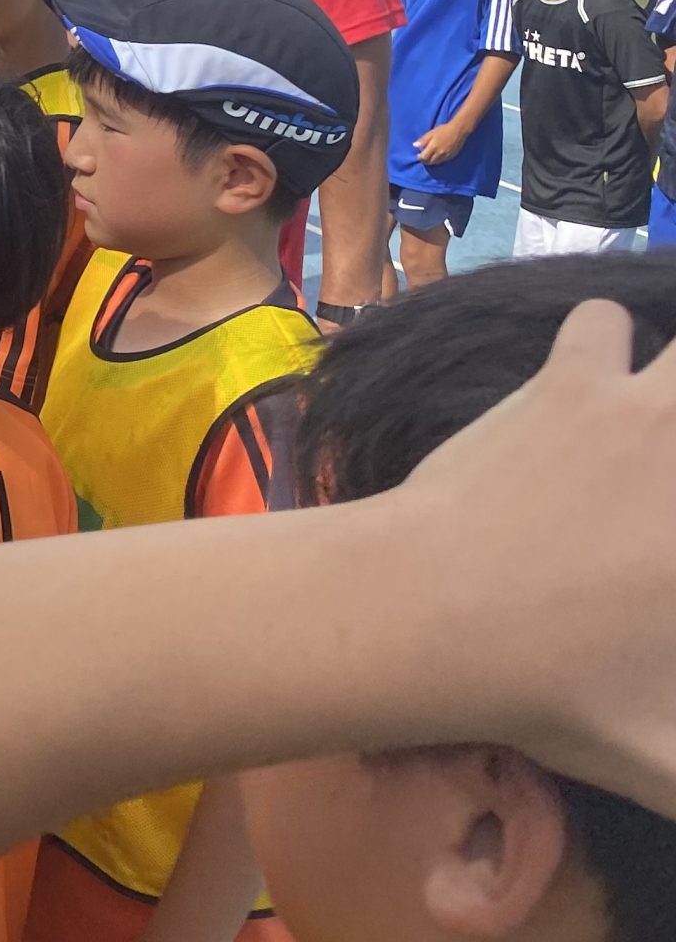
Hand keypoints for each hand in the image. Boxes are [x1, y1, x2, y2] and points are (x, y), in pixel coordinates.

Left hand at [401, 299, 675, 812]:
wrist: (431, 615)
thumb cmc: (559, 693)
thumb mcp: (669, 764)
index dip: (671, 545)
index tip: (661, 549)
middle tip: (650, 490)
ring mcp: (651, 409)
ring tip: (655, 412)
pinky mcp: (570, 380)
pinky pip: (604, 320)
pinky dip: (606, 340)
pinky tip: (598, 372)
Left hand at [413, 121, 465, 165]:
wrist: (458, 130)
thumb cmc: (443, 130)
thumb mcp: (431, 133)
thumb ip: (423, 140)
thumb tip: (415, 145)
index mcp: (433, 147)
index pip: (424, 158)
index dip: (420, 158)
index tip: (418, 155)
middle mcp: (439, 153)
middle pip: (430, 162)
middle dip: (425, 161)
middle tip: (423, 158)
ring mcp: (446, 155)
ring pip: (436, 162)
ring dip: (432, 161)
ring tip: (429, 158)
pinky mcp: (452, 156)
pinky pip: (443, 161)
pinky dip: (438, 160)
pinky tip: (437, 157)